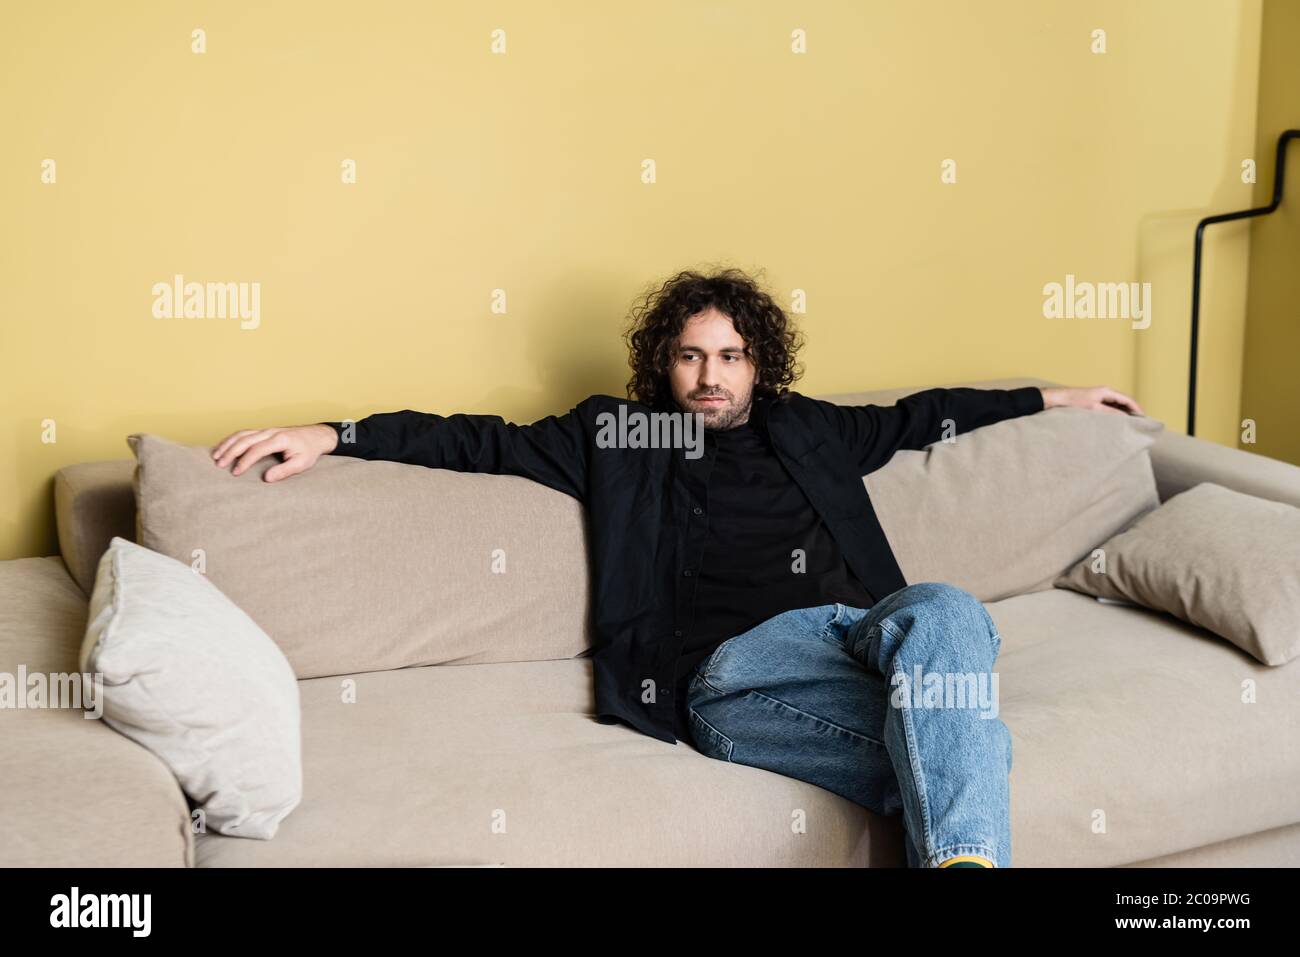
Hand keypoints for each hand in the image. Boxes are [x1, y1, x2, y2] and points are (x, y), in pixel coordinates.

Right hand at [210, 424, 339, 481]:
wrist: (316, 436)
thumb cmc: (309, 451)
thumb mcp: (302, 464)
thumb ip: (284, 471)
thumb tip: (266, 478)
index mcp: (280, 439)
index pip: (257, 449)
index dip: (245, 461)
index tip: (235, 473)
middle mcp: (270, 432)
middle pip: (245, 439)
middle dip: (230, 451)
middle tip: (219, 465)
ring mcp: (266, 430)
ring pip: (242, 434)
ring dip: (227, 444)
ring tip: (215, 456)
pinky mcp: (264, 431)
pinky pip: (244, 433)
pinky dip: (232, 439)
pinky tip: (224, 447)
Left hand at [1040, 386, 1143, 415]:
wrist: (1057, 399)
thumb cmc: (1074, 402)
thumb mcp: (1094, 409)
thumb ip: (1111, 413)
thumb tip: (1125, 418)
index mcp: (1107, 391)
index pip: (1128, 399)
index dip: (1137, 408)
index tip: (1144, 418)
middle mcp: (1105, 392)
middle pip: (1124, 402)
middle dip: (1132, 411)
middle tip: (1139, 423)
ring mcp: (1099, 397)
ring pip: (1116, 405)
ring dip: (1123, 413)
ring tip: (1129, 424)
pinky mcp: (1093, 402)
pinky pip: (1108, 408)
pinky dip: (1114, 414)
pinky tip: (1115, 422)